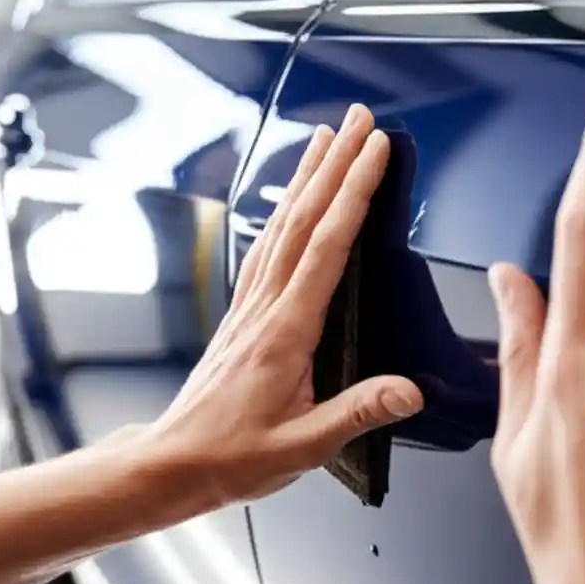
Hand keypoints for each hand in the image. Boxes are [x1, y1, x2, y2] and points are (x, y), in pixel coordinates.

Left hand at [130, 105, 421, 510]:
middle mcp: (265, 308)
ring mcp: (250, 307)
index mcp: (286, 333)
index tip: (375, 152)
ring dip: (307, 177)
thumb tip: (409, 390)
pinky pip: (266, 248)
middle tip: (359, 120)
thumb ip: (358, 412)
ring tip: (326, 139)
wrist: (175, 462)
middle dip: (335, 164)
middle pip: (304, 219)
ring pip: (281, 226)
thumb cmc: (234, 457)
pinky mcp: (243, 315)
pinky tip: (292, 200)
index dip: (354, 193)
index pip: (328, 247)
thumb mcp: (304, 446)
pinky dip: (284, 212)